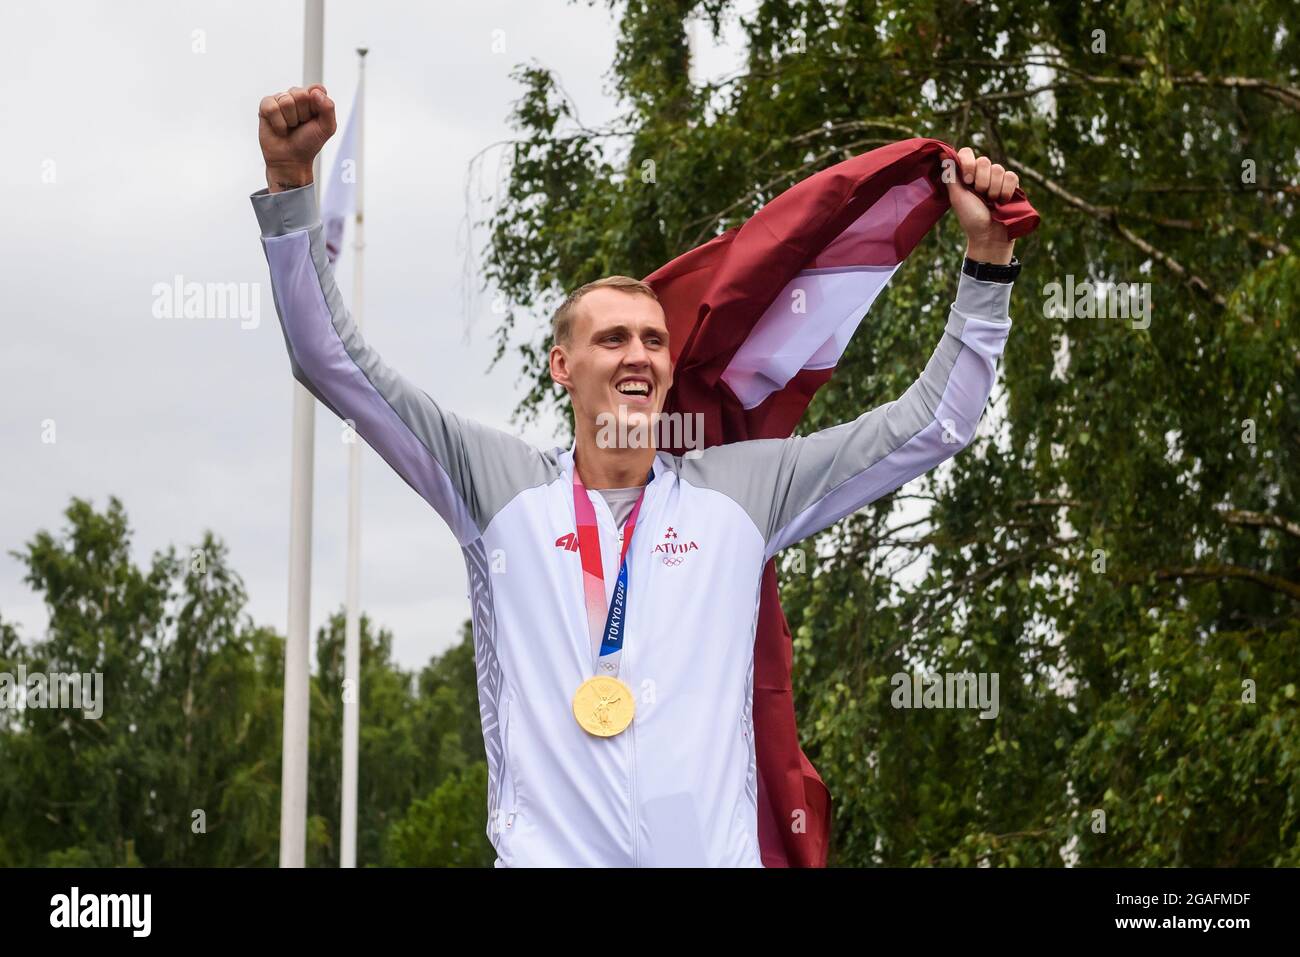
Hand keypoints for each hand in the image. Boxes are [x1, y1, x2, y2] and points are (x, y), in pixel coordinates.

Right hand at [258, 85, 336, 192]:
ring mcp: (281, 99)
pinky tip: (279, 129)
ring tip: (290, 128)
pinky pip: (272, 107)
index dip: (316, 106)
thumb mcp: (327, 128)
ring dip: (290, 120)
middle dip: (303, 114)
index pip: (317, 89)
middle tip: (300, 125)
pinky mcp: (266, 106)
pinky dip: (278, 123)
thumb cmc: (308, 143)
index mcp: (313, 98)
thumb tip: (314, 92)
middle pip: (301, 94)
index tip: (314, 119)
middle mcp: (296, 96)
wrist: (291, 160)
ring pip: (286, 101)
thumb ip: (328, 108)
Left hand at [945, 146, 1018, 263]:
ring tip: (991, 202)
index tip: (967, 180)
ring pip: (998, 168)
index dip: (968, 163)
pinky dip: (1006, 190)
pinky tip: (1002, 201)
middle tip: (980, 195)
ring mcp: (998, 177)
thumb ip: (950, 175)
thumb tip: (941, 153)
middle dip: (981, 181)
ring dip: (993, 189)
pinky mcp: (1012, 184)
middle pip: (984, 160)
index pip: (967, 152)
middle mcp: (982, 173)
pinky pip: (1011, 176)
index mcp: (967, 174)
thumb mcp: (956, 196)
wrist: (989, 234)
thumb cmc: (970, 217)